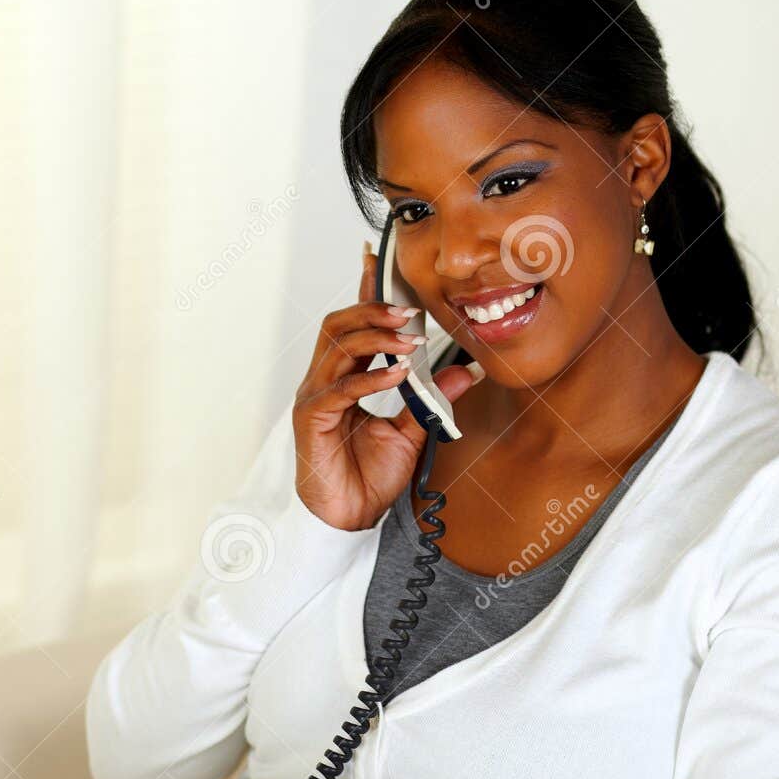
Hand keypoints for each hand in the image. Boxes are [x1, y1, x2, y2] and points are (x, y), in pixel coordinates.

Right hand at [292, 242, 482, 530]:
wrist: (348, 520)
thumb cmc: (368, 477)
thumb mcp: (412, 432)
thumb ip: (432, 398)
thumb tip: (466, 368)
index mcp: (345, 377)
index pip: (354, 323)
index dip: (365, 289)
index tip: (379, 257)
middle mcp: (324, 381)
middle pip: (339, 324)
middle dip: (375, 310)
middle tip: (412, 311)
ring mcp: (314, 399)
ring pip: (336, 347)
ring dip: (375, 337)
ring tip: (410, 340)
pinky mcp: (312, 422)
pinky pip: (338, 390)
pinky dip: (369, 378)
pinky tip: (396, 376)